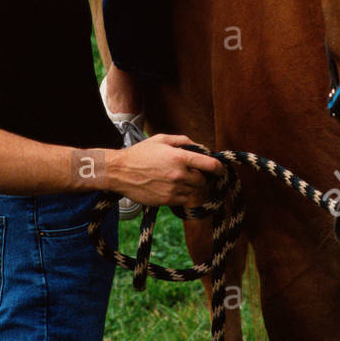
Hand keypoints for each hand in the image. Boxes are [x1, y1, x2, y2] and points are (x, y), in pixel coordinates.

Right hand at [106, 133, 223, 208]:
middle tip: (195, 173)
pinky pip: (184, 199)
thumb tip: (200, 148)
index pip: (210, 165)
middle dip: (202, 176)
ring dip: (192, 186)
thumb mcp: (161, 139)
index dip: (219, 168)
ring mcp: (174, 189)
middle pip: (203, 180)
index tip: (220, 169)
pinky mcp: (167, 201)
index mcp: (180, 157)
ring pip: (195, 191)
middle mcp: (180, 175)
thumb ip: (184, 141)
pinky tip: (172, 187)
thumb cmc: (140, 153)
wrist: (119, 172)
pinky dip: (183, 194)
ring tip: (180, 179)